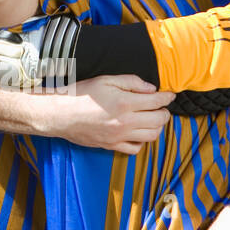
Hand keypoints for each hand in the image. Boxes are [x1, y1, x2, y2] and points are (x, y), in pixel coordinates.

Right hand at [38, 75, 173, 154]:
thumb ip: (131, 82)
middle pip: (159, 121)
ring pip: (152, 136)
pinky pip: (135, 148)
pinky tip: (137, 132)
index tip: (169, 95)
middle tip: (161, 106)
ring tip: (152, 118)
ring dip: (157, 127)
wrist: (60, 115)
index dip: (167, 97)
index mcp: (125, 103)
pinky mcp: (112, 146)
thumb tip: (151, 89)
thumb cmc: (81, 95)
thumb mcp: (106, 80)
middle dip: (164, 112)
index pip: (157, 101)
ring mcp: (119, 136)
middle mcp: (125, 122)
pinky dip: (142, 141)